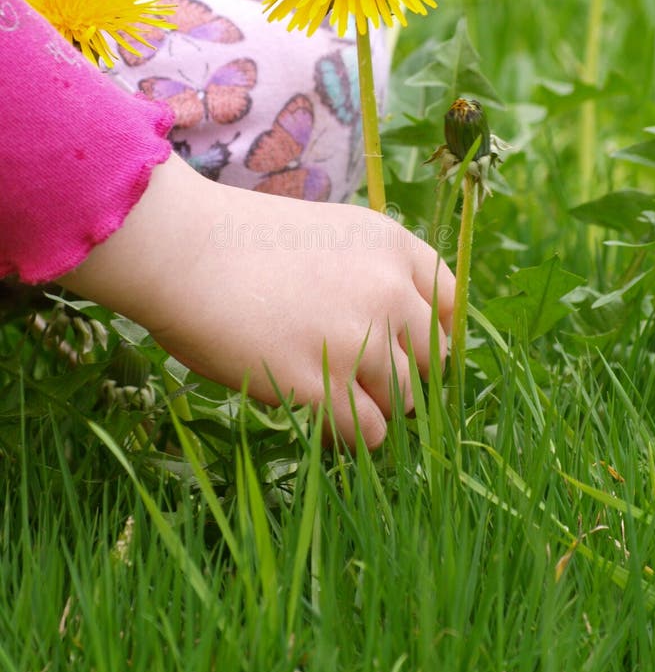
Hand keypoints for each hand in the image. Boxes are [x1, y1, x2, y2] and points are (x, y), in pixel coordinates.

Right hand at [59, 154, 453, 448]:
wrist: (183, 250)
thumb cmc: (243, 244)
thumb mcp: (329, 236)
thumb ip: (372, 273)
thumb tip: (397, 330)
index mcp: (393, 248)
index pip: (453, 307)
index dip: (432, 337)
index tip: (407, 353)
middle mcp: (389, 291)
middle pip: (434, 361)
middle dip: (403, 376)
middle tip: (360, 379)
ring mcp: (360, 339)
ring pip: (404, 402)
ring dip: (374, 408)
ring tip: (331, 398)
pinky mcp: (324, 384)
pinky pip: (369, 432)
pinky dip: (350, 435)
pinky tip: (317, 417)